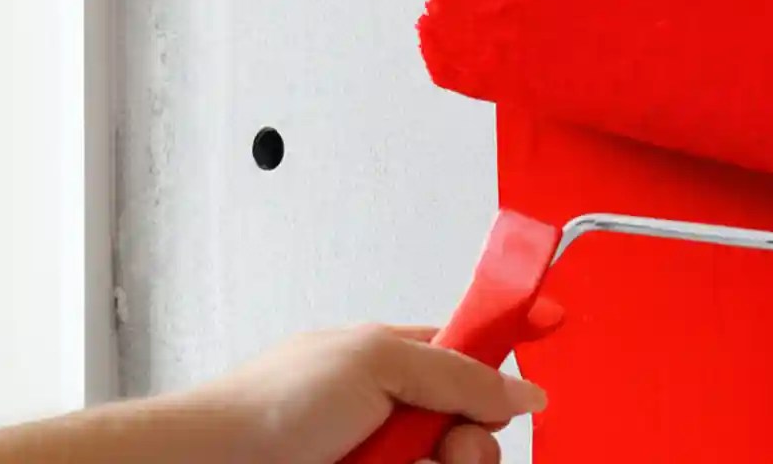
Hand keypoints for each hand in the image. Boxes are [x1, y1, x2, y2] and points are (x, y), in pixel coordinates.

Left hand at [189, 324, 547, 463]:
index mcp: (398, 355)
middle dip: (475, 435)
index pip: (473, 343)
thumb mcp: (376, 363)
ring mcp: (388, 454)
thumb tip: (520, 387)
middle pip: (478, 421)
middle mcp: (398, 406)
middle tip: (441, 442)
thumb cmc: (272, 402)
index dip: (514, 333)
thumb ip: (456, 373)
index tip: (556, 322)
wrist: (217, 463)